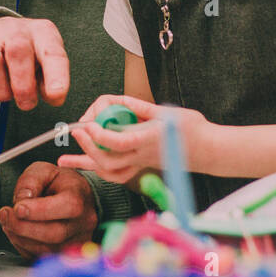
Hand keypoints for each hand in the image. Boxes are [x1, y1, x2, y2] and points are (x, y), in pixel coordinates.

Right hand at [0, 16, 69, 109]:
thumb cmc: (28, 53)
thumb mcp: (46, 62)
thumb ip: (52, 81)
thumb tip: (53, 97)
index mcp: (42, 33)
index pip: (52, 52)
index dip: (56, 76)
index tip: (56, 95)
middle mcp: (16, 29)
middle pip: (17, 52)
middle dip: (22, 87)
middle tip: (26, 103)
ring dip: (0, 89)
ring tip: (6, 94)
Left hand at [0, 161, 97, 258]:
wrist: (77, 198)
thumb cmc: (62, 184)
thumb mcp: (44, 171)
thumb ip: (30, 181)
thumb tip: (21, 200)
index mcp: (79, 197)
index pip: (66, 206)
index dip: (39, 210)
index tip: (17, 208)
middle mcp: (82, 222)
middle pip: (54, 233)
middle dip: (23, 227)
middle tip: (5, 216)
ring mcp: (76, 241)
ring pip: (46, 249)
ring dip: (20, 238)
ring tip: (8, 222)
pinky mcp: (65, 253)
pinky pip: (41, 257)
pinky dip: (24, 247)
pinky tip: (17, 233)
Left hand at [59, 95, 211, 184]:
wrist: (209, 150)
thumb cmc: (192, 128)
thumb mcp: (166, 111)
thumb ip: (140, 107)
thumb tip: (118, 101)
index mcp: (149, 139)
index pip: (119, 141)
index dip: (100, 134)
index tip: (88, 124)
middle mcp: (143, 155)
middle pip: (108, 159)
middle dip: (88, 147)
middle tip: (77, 131)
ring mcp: (142, 164)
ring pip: (109, 172)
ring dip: (86, 164)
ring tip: (66, 159)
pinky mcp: (142, 168)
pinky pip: (116, 175)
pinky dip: (99, 169)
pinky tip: (86, 164)